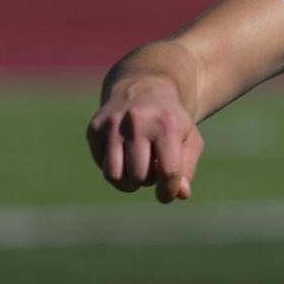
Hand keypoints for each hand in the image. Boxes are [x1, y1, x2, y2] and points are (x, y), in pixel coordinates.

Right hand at [86, 76, 203, 202]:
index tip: (166, 195)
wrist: (143, 88)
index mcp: (167, 125)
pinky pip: (102, 166)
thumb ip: (187, 167)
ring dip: (129, 182)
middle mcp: (137, 122)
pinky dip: (115, 170)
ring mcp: (113, 124)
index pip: (168, 171)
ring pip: (115, 175)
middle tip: (153, 169)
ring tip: (138, 170)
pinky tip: (125, 156)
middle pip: (140, 176)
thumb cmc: (171, 121)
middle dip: (148, 181)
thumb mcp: (189, 139)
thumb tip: (181, 194)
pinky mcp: (95, 128)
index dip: (168, 191)